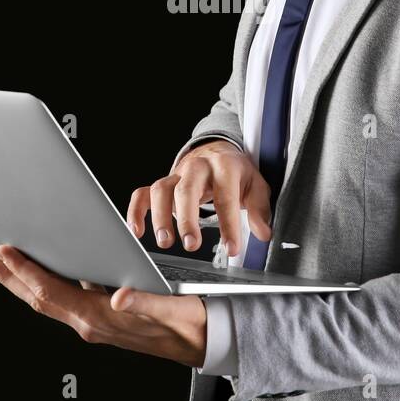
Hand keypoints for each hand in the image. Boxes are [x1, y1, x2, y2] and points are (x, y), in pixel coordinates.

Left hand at [0, 244, 207, 366]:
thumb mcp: (169, 308)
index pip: (51, 292)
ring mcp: (94, 323)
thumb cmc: (186, 323)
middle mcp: (91, 324)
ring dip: (26, 284)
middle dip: (14, 279)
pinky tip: (47, 274)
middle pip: (40, 299)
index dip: (25, 272)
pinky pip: (64, 302)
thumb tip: (119, 297)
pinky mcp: (101, 319)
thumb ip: (142, 302)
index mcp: (101, 318)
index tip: (5, 254)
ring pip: (49, 302)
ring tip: (8, 267)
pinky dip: (47, 287)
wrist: (201, 342)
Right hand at [125, 139, 271, 258]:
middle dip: (187, 218)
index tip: (231, 248)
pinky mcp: (163, 183)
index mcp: (224, 167)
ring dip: (161, 216)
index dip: (228, 223)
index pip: (225, 196)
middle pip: (187, 188)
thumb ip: (260, 209)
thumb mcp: (256, 186)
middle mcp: (197, 167)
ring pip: (162, 189)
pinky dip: (137, 210)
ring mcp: (177, 174)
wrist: (218, 151)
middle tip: (192, 245)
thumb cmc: (236, 173)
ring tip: (166, 241)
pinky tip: (137, 231)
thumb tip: (263, 233)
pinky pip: (143, 193)